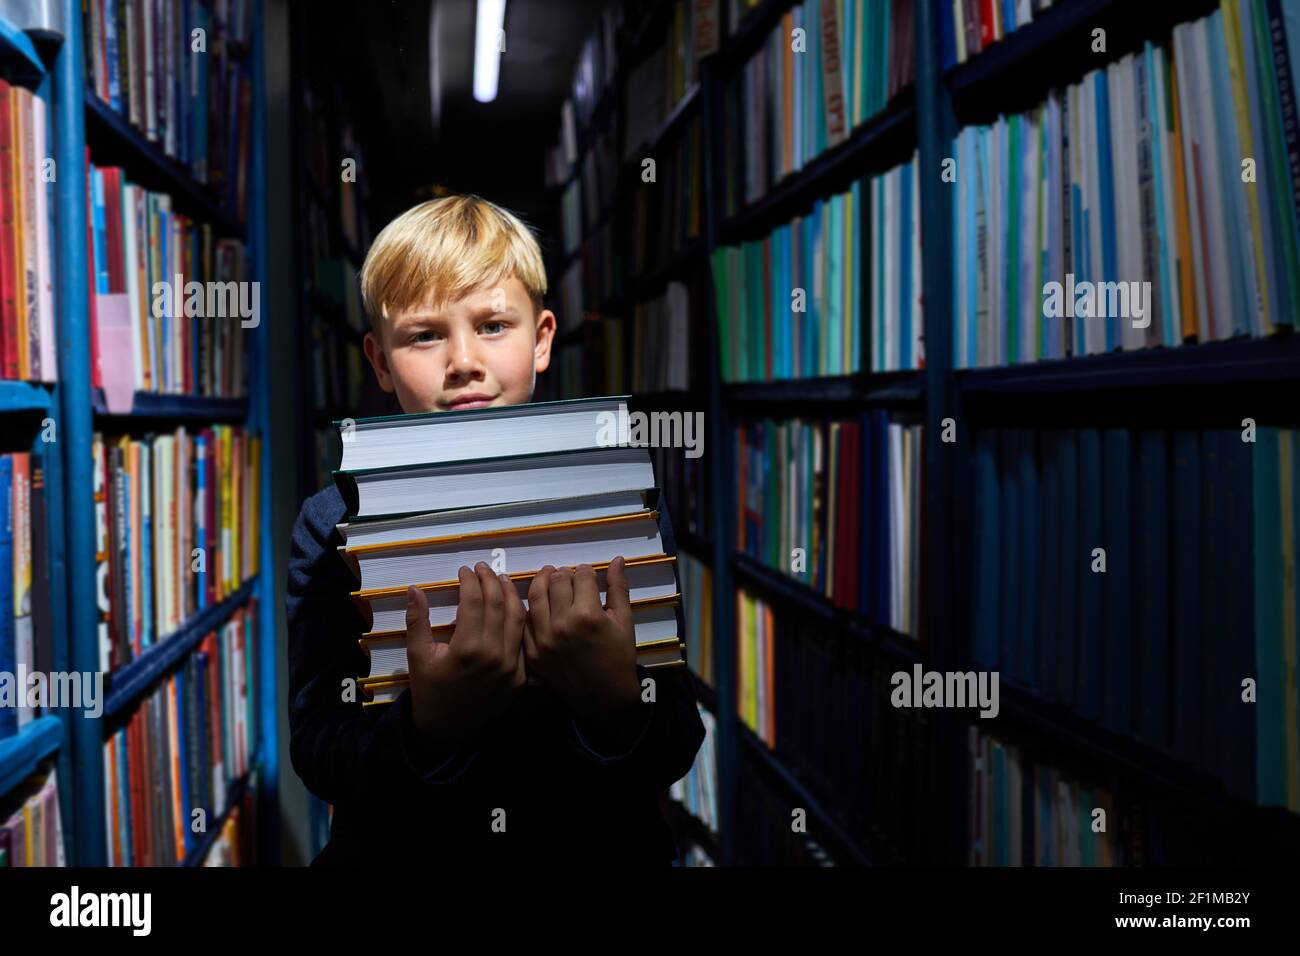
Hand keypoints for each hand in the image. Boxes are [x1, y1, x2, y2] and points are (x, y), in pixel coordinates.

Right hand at [403, 562, 527, 750]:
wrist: (446, 729)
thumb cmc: (429, 690)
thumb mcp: (418, 655)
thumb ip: (417, 620)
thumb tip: (414, 588)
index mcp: (467, 648)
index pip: (474, 601)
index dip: (470, 580)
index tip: (465, 569)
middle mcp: (494, 655)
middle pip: (499, 604)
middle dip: (491, 581)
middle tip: (483, 569)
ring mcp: (511, 667)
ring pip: (518, 619)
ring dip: (511, 595)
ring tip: (500, 580)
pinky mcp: (520, 677)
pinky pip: (524, 641)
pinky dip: (520, 620)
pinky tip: (513, 607)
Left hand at [524, 556, 640, 724]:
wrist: (603, 699)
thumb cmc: (618, 659)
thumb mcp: (624, 622)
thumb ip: (618, 588)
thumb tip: (618, 559)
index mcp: (588, 615)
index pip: (581, 576)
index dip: (586, 571)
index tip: (587, 573)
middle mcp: (562, 624)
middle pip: (556, 581)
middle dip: (564, 574)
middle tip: (567, 576)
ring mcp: (543, 639)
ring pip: (535, 595)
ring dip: (542, 581)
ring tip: (549, 578)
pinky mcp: (532, 652)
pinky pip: (525, 620)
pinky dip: (530, 606)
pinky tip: (538, 602)